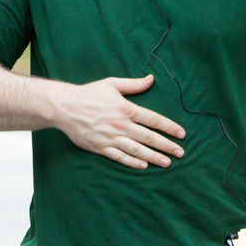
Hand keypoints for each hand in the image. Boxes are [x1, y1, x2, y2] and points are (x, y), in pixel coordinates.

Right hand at [47, 74, 185, 168]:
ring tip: (167, 162)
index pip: (153, 119)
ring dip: (154, 157)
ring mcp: (110, 138)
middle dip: (167, 145)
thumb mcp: (112, 84)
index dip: (169, 127)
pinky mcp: (100, 147)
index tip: (181, 134)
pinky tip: (144, 166)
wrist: (64, 107)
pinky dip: (132, 162)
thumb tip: (151, 79)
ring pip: (137, 150)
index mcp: (126, 109)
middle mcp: (121, 125)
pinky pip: (119, 157)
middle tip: (181, 152)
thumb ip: (133, 84)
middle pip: (149, 137)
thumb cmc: (88, 94)